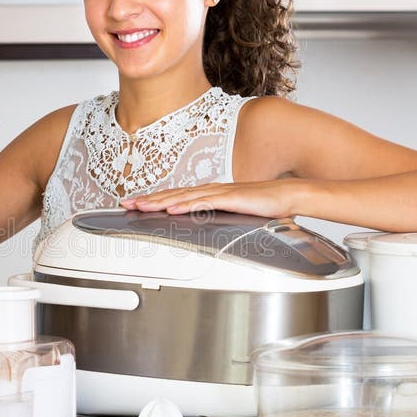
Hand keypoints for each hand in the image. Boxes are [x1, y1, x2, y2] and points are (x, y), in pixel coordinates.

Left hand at [120, 179, 301, 218]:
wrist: (290, 195)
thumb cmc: (268, 205)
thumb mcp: (238, 214)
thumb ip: (222, 218)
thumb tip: (210, 226)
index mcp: (213, 194)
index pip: (179, 196)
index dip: (157, 199)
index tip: (138, 204)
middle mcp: (212, 190)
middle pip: (174, 194)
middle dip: (149, 199)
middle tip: (126, 204)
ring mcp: (220, 193)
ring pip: (183, 196)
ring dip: (160, 201)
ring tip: (141, 206)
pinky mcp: (231, 199)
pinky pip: (203, 202)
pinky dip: (185, 205)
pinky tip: (172, 209)